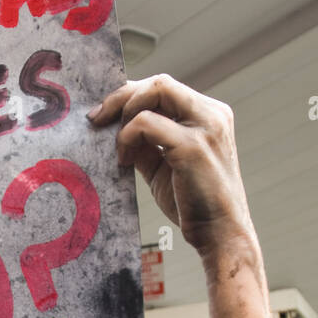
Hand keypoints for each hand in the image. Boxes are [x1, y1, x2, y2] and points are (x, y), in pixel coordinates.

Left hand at [88, 75, 255, 257]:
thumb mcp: (164, 166)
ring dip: (125, 111)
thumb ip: (145, 143)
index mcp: (210, 115)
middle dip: (122, 96)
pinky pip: (146, 123)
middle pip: (159, 82)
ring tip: (116, 145)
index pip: (165, 88)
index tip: (104, 113)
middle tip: (97, 119)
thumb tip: (112, 127)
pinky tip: (124, 160)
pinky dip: (127, 136)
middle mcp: (212, 114)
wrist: (220, 235)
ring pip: (156, 90)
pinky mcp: (192, 146)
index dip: (131, 94)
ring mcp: (206, 127)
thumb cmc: (193, 204)